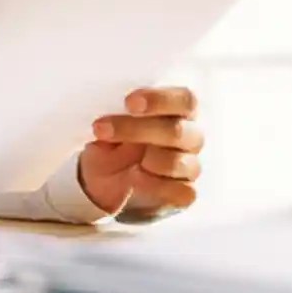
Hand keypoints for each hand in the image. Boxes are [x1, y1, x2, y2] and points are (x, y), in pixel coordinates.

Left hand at [78, 87, 203, 216]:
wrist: (105, 180)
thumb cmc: (114, 142)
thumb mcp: (109, 123)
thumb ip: (116, 113)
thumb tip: (109, 106)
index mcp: (179, 111)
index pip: (185, 100)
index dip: (160, 100)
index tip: (129, 102)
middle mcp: (191, 137)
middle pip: (177, 131)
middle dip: (136, 129)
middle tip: (101, 128)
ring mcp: (190, 165)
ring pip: (176, 162)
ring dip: (142, 159)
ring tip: (119, 157)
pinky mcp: (186, 193)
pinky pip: (179, 191)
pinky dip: (153, 185)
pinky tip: (135, 179)